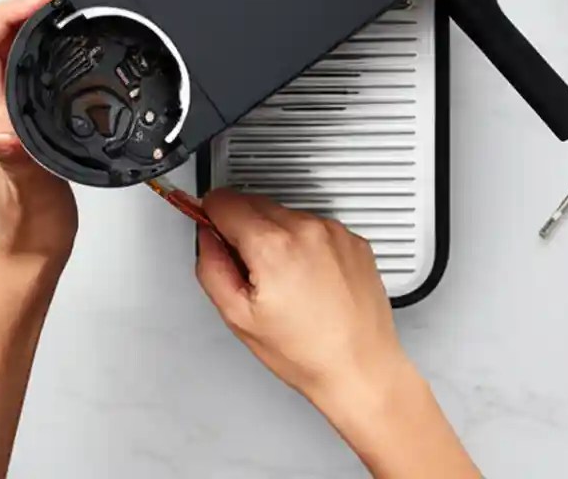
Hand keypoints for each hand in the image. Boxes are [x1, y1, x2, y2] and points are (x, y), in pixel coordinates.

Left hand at [0, 0, 83, 274]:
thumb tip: (3, 131)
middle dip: (27, 0)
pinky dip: (48, 40)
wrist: (30, 253)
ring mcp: (10, 111)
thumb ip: (16, 159)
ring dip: (35, 14)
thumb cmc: (27, 225)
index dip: (10, 12)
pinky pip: (31, 65)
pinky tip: (70, 39)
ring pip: (12, 46)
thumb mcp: (29, 190)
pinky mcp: (28, 118)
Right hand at [193, 189, 410, 410]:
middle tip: (250, 271)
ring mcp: (334, 232)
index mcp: (273, 245)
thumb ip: (212, 267)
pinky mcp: (353, 240)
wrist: (361, 367)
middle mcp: (306, 229)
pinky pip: (315, 227)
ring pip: (285, 213)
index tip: (211, 228)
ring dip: (275, 235)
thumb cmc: (307, 353)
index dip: (210, 214)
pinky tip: (309, 279)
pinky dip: (305, 243)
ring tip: (285, 281)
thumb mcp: (238, 317)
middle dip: (242, 227)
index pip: (225, 200)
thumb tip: (206, 237)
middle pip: (254, 202)